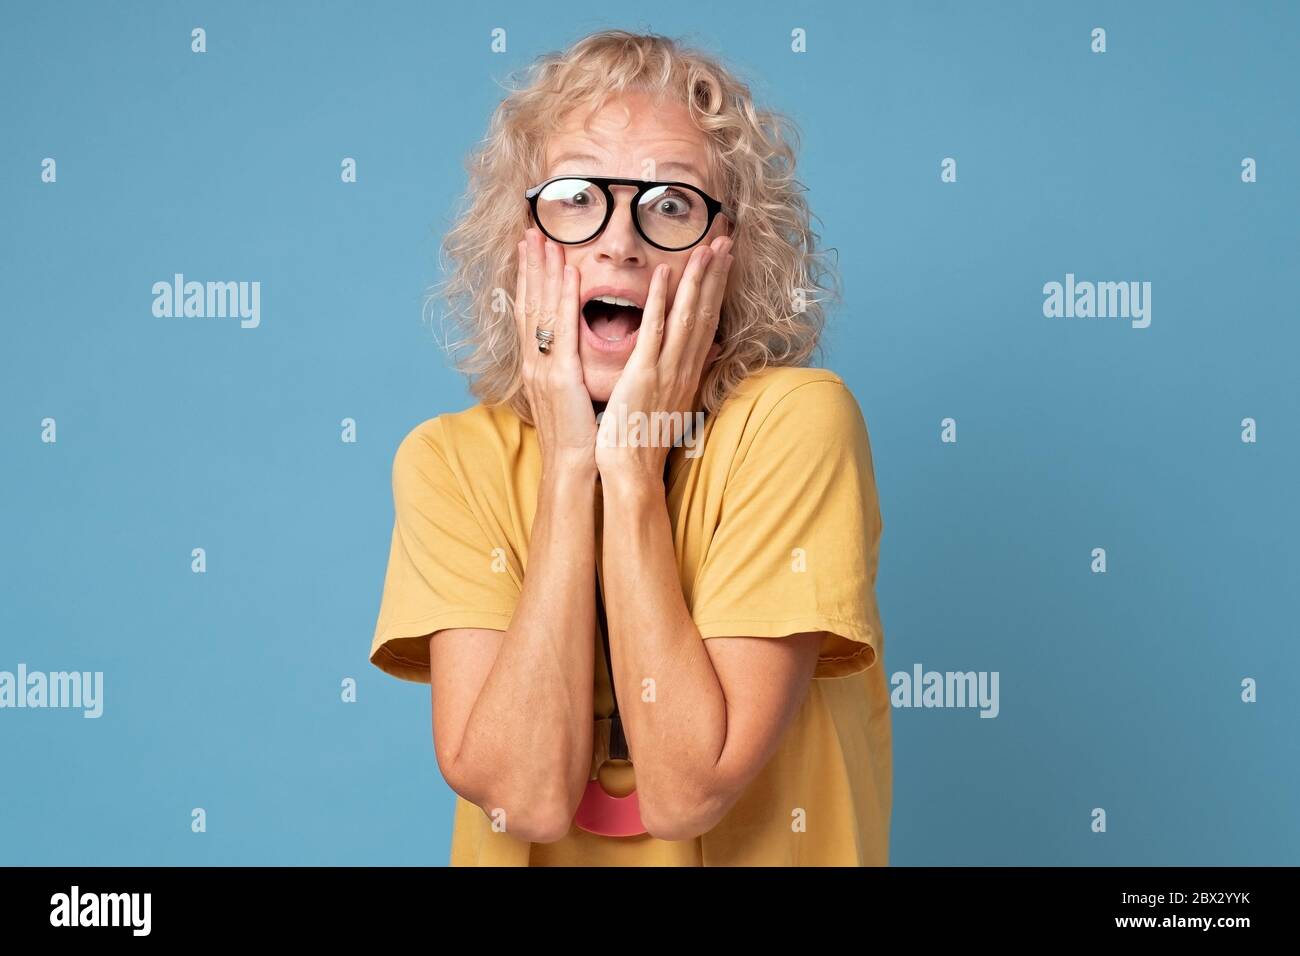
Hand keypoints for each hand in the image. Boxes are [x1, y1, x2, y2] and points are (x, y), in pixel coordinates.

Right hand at [515, 227, 596, 476]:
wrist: (572, 467)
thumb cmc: (578, 436)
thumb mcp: (570, 394)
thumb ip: (569, 368)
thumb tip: (574, 352)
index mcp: (537, 366)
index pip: (530, 313)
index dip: (529, 280)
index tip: (531, 251)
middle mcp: (534, 362)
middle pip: (530, 303)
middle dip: (530, 266)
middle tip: (531, 231)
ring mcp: (543, 367)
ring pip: (542, 309)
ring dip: (543, 271)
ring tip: (544, 239)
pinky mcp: (560, 375)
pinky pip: (563, 329)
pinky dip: (564, 299)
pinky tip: (568, 274)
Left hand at [595, 235, 734, 485]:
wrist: (632, 471)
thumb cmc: (644, 440)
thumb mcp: (673, 403)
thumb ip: (687, 374)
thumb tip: (707, 352)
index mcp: (688, 372)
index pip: (708, 322)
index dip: (716, 288)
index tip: (723, 259)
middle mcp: (684, 368)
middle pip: (705, 312)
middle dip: (715, 274)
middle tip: (724, 239)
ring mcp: (666, 370)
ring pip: (687, 316)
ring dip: (697, 279)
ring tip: (706, 246)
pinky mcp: (644, 375)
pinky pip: (654, 331)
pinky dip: (661, 301)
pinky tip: (666, 274)